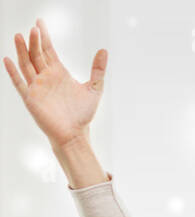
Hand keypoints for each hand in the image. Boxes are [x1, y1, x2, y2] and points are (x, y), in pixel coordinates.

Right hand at [4, 20, 106, 146]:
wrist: (75, 134)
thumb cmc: (83, 113)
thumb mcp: (94, 88)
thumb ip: (98, 70)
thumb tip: (104, 50)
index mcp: (58, 72)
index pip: (48, 50)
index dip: (44, 37)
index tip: (39, 22)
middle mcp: (45, 77)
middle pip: (37, 54)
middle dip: (35, 41)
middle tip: (33, 29)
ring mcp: (37, 87)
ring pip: (26, 64)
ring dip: (22, 51)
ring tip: (19, 36)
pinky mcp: (31, 98)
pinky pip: (19, 83)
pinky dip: (13, 72)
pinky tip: (8, 59)